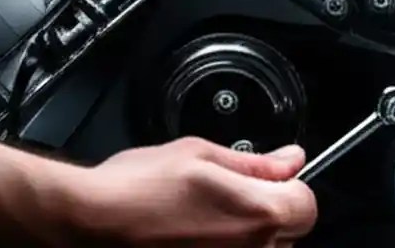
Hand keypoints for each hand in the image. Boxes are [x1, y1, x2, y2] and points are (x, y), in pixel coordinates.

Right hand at [63, 137, 317, 246]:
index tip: (266, 182)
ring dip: (242, 238)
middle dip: (265, 215)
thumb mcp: (199, 155)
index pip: (306, 206)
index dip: (288, 189)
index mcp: (257, 214)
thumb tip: (291, 159)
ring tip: (200, 222)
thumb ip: (255, 163)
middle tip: (224, 200)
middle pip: (286, 235)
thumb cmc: (134, 190)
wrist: (87, 224)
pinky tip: (190, 237)